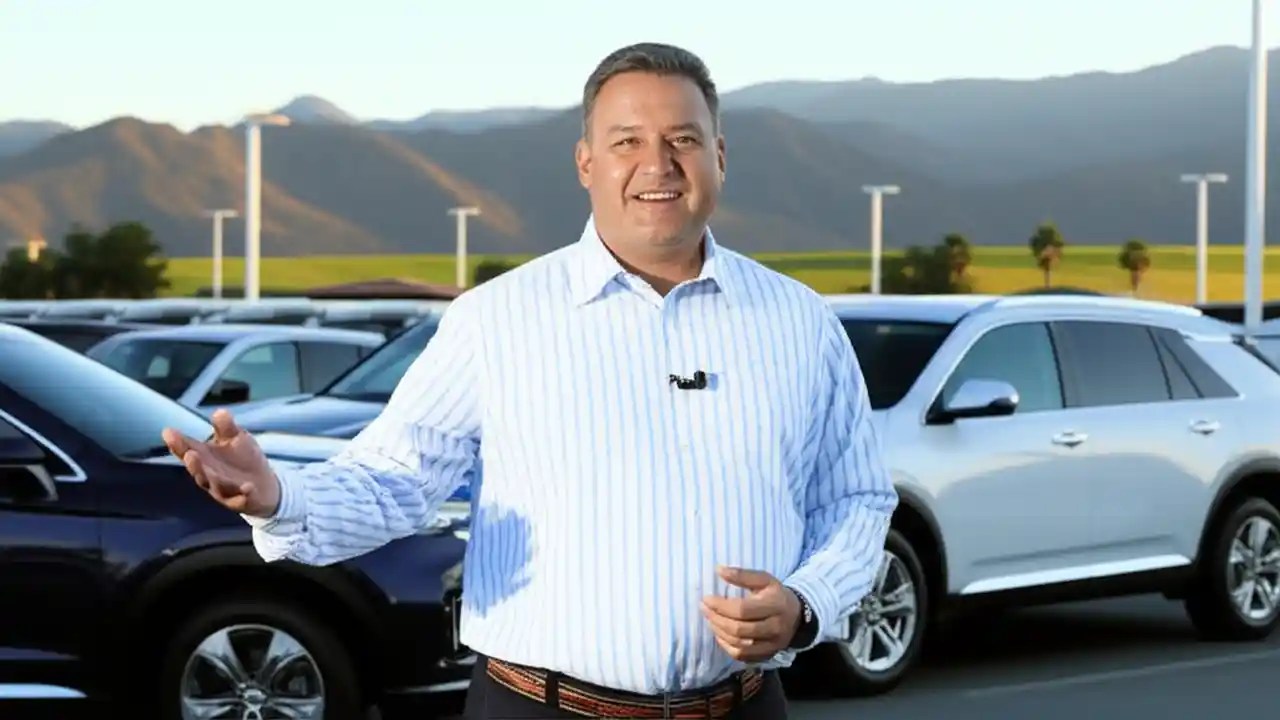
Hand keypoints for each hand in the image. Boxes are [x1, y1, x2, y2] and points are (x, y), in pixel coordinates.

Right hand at [162, 409, 279, 517]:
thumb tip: (220, 411)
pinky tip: (248, 488)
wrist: (265, 486)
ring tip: (213, 473)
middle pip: (199, 472)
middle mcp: (211, 476)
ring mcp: (226, 491)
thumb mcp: (236, 439)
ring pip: (216, 486)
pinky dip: (244, 494)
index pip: (188, 450)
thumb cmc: (243, 459)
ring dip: (213, 479)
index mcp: (206, 459)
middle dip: (194, 464)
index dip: (178, 444)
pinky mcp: (243, 501)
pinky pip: (242, 499)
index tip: (168, 432)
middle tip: (189, 454)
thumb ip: (226, 428)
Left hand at [701, 565, 801, 662]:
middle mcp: (775, 628)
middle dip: (716, 619)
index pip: (742, 610)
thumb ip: (742, 575)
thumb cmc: (776, 595)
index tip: (706, 599)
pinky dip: (726, 646)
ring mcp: (772, 645)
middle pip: (738, 630)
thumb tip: (719, 570)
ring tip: (710, 619)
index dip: (720, 606)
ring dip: (719, 632)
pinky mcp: (767, 655)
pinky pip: (742, 656)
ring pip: (739, 645)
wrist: (797, 616)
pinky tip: (720, 634)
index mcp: (775, 605)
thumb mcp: (764, 579)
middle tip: (704, 609)